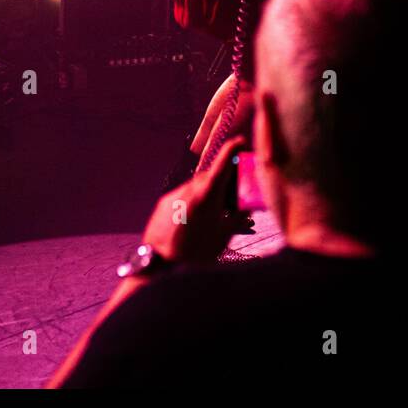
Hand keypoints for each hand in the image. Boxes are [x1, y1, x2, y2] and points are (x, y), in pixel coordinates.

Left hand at [140, 134, 252, 265]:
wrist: (161, 267)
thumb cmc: (196, 253)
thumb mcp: (225, 236)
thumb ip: (238, 218)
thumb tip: (247, 209)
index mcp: (208, 194)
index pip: (224, 163)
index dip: (234, 149)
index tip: (241, 141)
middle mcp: (190, 189)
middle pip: (211, 176)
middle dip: (222, 180)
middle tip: (232, 194)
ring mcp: (175, 195)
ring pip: (196, 186)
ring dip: (207, 194)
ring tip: (212, 214)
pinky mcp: (164, 204)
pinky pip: (183, 196)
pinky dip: (192, 202)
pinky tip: (195, 221)